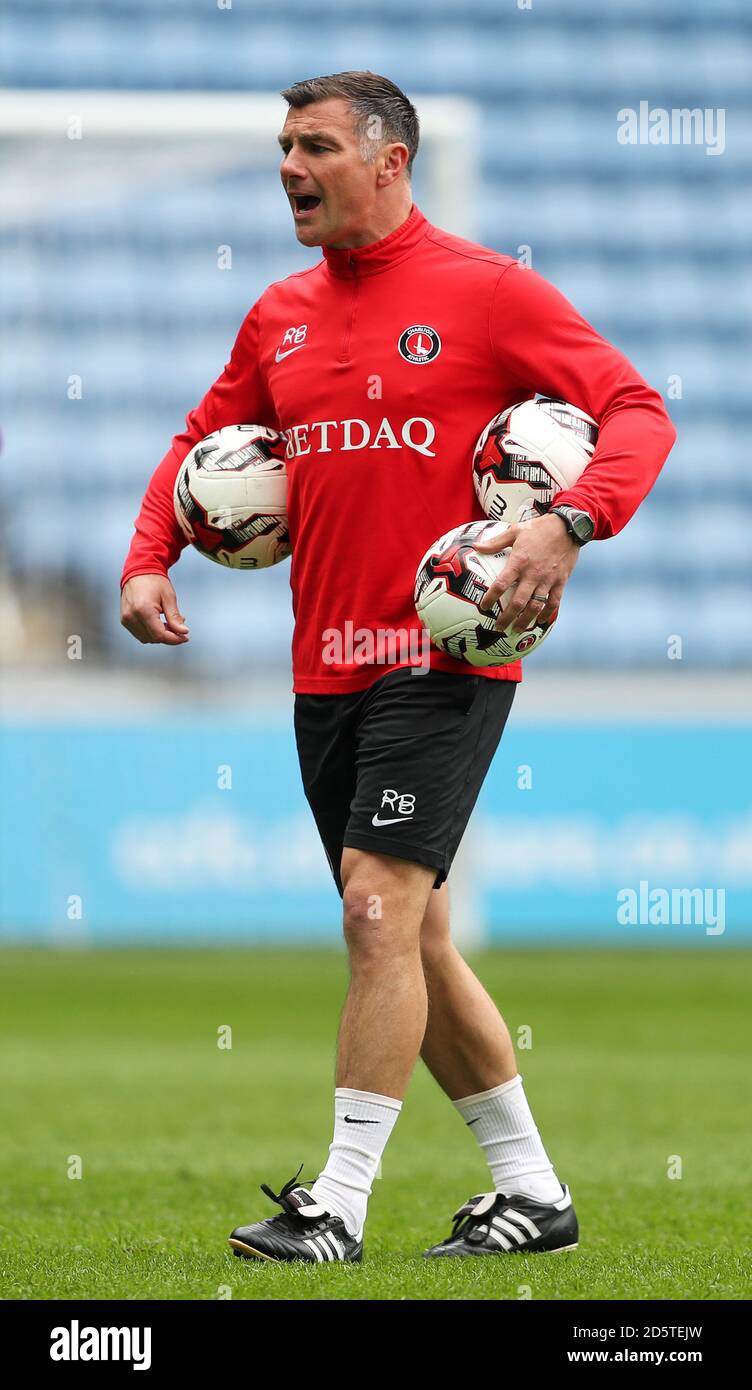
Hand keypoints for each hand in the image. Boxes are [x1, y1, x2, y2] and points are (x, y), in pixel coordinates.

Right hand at [120, 575, 188, 645]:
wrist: (139, 571)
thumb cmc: (154, 581)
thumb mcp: (169, 598)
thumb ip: (175, 617)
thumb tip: (183, 632)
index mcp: (143, 610)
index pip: (159, 635)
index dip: (174, 639)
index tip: (185, 637)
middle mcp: (131, 616)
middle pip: (154, 638)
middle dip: (169, 636)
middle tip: (179, 626)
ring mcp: (126, 619)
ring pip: (147, 638)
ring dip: (160, 635)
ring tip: (169, 622)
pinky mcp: (124, 620)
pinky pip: (140, 633)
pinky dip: (151, 632)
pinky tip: (159, 623)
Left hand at [475, 513, 579, 631]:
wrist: (567, 527)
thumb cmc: (538, 528)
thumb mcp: (514, 531)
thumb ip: (495, 542)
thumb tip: (476, 547)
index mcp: (519, 561)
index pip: (501, 584)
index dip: (491, 598)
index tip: (484, 607)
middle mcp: (533, 574)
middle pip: (518, 602)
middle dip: (507, 617)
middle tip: (499, 627)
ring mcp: (548, 579)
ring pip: (535, 606)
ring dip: (525, 620)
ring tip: (517, 629)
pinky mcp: (560, 581)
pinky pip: (553, 602)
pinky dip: (546, 614)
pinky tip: (539, 621)